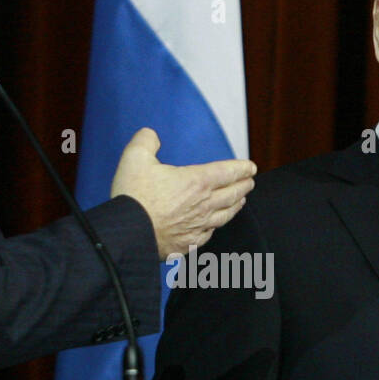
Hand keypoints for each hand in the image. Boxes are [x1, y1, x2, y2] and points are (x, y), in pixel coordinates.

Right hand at [110, 128, 255, 259]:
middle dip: (243, 185)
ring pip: (225, 215)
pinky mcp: (188, 244)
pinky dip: (216, 227)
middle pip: (232, 194)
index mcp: (196, 181)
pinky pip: (209, 234)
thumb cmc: (133, 197)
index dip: (242, 168)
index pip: (228, 172)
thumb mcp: (135, 157)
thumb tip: (151, 135)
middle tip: (249, 181)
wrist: (127, 234)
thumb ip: (147, 140)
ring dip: (236, 206)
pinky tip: (214, 226)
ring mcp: (198, 226)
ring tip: (240, 200)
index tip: (250, 167)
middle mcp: (203, 205)